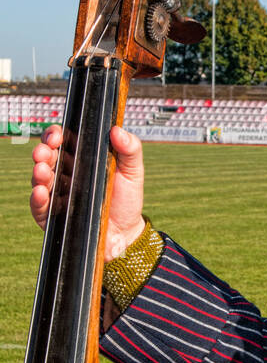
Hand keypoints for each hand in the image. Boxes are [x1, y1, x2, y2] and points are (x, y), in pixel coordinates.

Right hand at [30, 124, 146, 257]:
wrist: (126, 233)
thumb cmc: (126, 200)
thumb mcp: (133, 171)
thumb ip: (130, 149)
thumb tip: (117, 130)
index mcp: (80, 158)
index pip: (61, 140)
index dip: (55, 135)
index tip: (58, 136)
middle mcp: (65, 174)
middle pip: (46, 157)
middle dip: (42, 151)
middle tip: (44, 152)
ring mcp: (57, 194)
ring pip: (40, 179)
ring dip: (38, 173)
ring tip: (42, 170)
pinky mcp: (53, 215)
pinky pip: (39, 206)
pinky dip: (37, 199)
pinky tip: (41, 192)